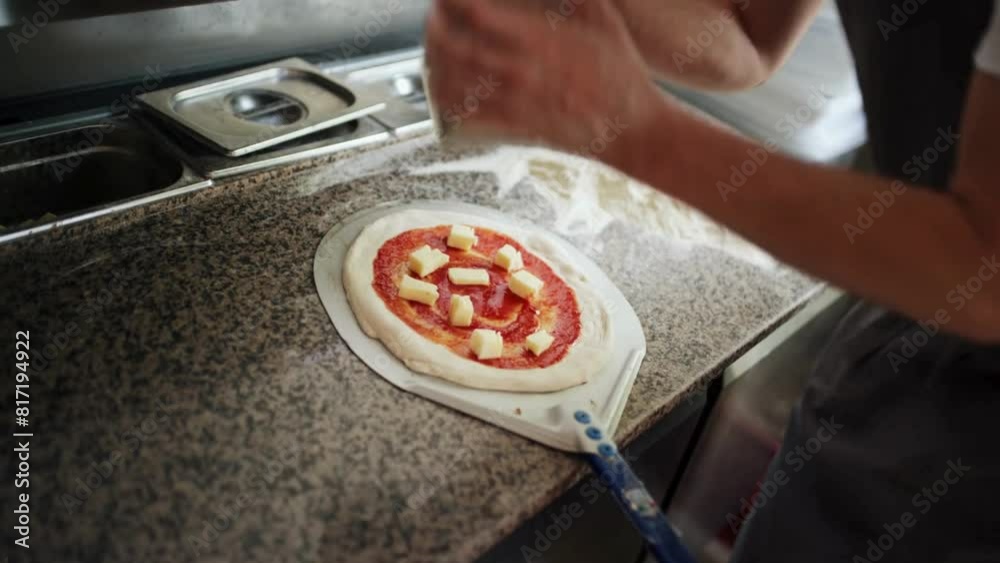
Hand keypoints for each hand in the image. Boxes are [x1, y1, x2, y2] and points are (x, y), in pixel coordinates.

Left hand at [424, 0, 668, 161]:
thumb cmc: (621, 73)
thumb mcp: (604, 17)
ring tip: (432, 53)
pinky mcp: (517, 128)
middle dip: (435, 30)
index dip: (453, 2)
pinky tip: (444, 92)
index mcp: (539, 40)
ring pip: (456, 84)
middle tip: (434, 20)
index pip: (477, 14)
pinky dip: (450, 103)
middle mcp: (521, 71)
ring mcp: (516, 102)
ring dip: (436, 65)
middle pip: (455, 47)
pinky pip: (470, 117)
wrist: (631, 128)